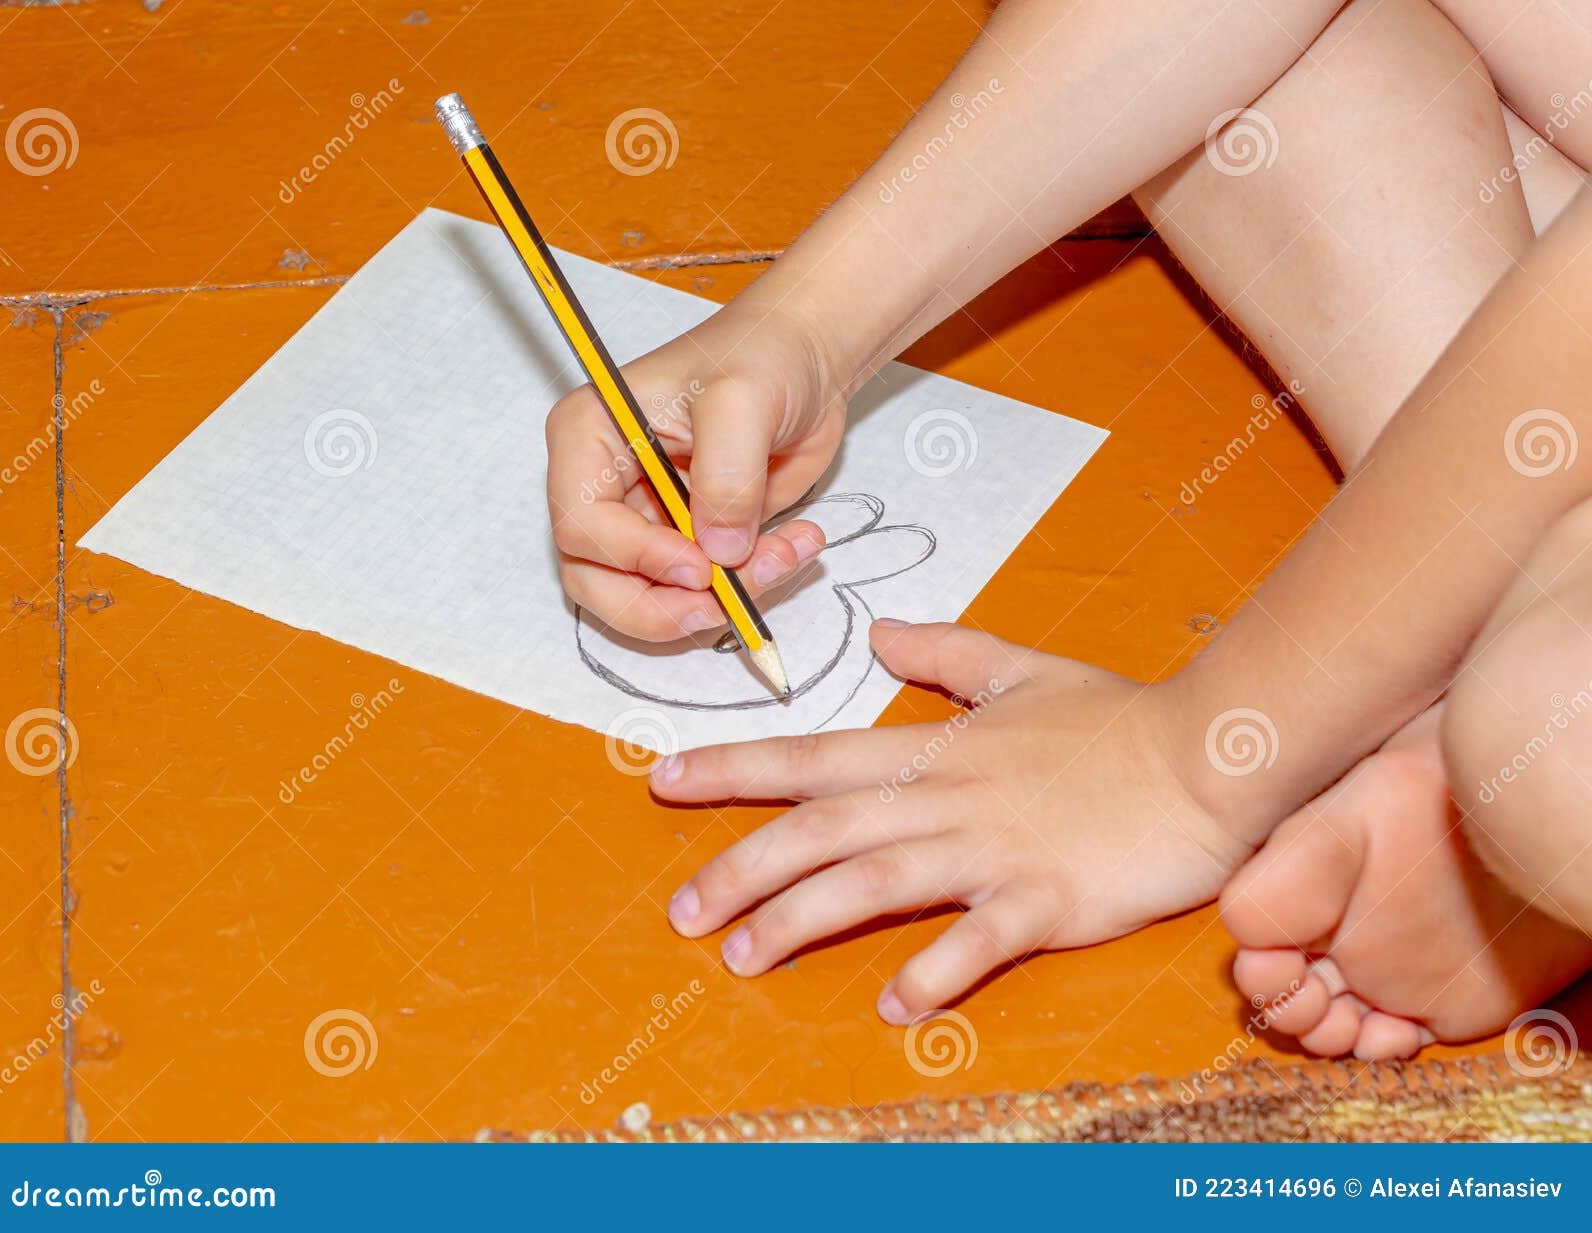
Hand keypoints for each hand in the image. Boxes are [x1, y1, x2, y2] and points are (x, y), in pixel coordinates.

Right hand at [546, 297, 847, 639]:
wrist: (807, 361)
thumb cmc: (762, 355)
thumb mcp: (743, 400)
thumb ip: (727, 476)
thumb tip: (721, 552)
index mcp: (590, 437)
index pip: (580, 526)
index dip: (635, 558)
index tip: (700, 565)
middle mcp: (605, 485)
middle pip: (598, 581)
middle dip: (661, 607)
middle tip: (722, 605)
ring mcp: (647, 519)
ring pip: (653, 598)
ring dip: (719, 600)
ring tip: (784, 556)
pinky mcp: (689, 541)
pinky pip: (704, 591)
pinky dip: (750, 586)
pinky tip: (793, 547)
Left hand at [650, 620, 1256, 1022]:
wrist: (1210, 754)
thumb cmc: (1117, 718)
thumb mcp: (1022, 667)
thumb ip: (945, 652)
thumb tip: (879, 629)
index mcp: (938, 747)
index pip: (815, 755)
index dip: (735, 767)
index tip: (662, 777)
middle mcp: (948, 798)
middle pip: (822, 830)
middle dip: (740, 867)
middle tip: (681, 911)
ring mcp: (994, 850)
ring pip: (874, 882)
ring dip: (800, 920)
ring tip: (742, 958)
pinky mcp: (1047, 899)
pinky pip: (980, 941)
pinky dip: (936, 972)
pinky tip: (896, 1007)